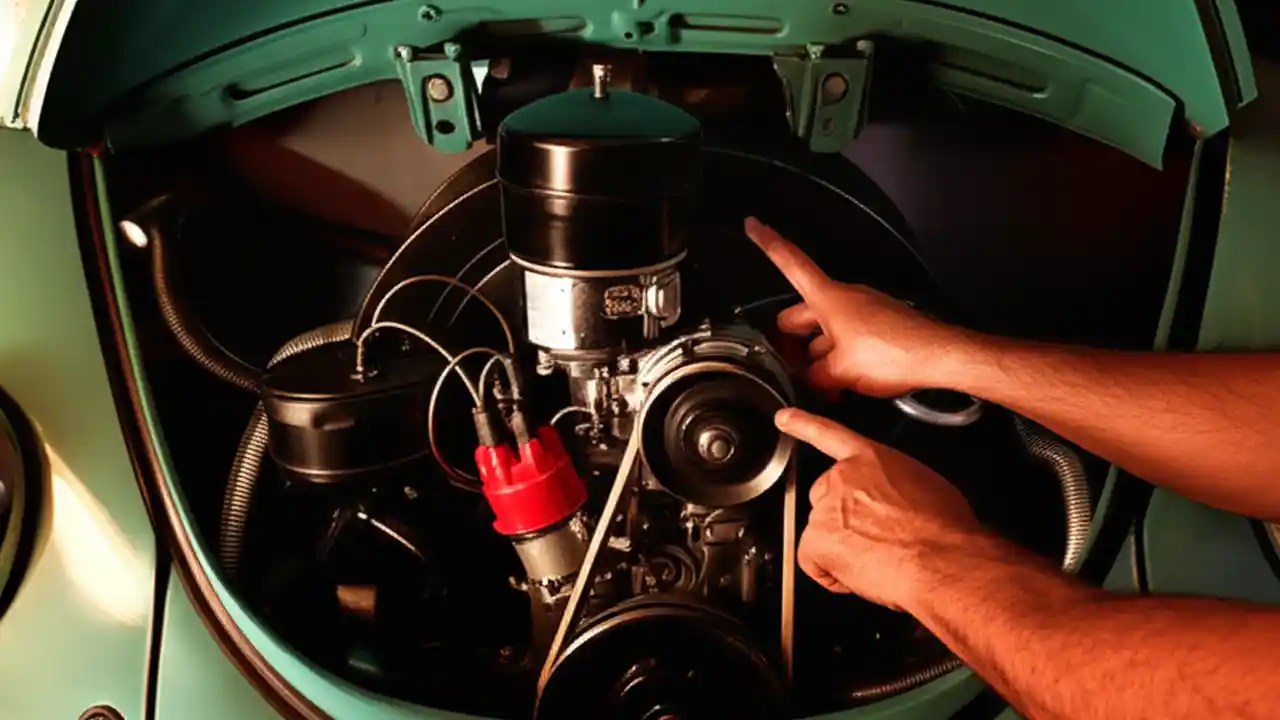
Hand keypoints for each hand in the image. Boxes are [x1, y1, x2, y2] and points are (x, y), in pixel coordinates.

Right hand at [745, 216, 978, 396]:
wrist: (938, 357)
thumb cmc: (894, 353)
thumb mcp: (841, 372)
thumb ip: (816, 376)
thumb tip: (811, 379)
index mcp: (829, 299)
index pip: (790, 262)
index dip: (768, 242)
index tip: (753, 224)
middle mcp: (845, 299)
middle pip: (802, 313)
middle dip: (792, 339)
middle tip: (790, 367)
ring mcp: (863, 311)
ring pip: (825, 332)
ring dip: (819, 356)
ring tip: (823, 388)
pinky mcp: (878, 326)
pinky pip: (847, 339)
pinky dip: (839, 359)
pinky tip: (843, 386)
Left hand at [778, 407, 983, 609]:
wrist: (944, 560)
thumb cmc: (946, 529)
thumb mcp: (927, 486)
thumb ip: (895, 485)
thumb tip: (894, 502)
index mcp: (871, 460)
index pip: (830, 434)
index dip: (804, 424)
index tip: (784, 418)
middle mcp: (843, 478)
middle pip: (825, 498)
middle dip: (841, 520)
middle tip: (874, 540)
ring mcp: (826, 508)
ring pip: (822, 534)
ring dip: (842, 550)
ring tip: (880, 560)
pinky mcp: (816, 539)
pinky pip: (814, 563)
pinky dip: (832, 575)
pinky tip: (861, 575)